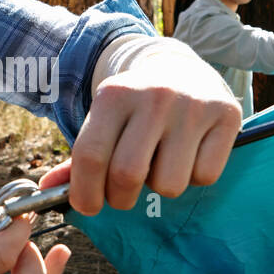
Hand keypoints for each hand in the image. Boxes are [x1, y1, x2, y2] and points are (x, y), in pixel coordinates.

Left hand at [63, 48, 241, 215]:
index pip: (91, 156)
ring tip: (161, 163)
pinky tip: (190, 155)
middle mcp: (154, 96)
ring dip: (161, 187)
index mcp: (114, 94)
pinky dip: (195, 177)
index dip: (85, 193)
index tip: (89, 206)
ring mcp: (192, 106)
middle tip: (123, 193)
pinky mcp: (226, 115)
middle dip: (120, 198)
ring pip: (169, 184)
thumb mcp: (105, 120)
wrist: (180, 67)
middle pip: (128, 175)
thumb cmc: (135, 107)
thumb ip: (80, 158)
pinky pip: (205, 176)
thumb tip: (47, 192)